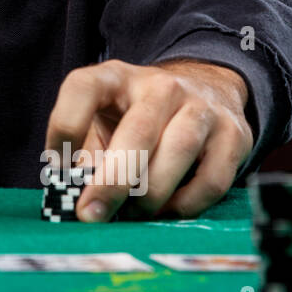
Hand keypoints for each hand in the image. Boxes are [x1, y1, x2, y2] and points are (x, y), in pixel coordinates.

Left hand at [44, 58, 252, 220]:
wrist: (203, 90)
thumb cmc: (136, 117)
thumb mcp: (103, 123)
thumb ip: (86, 155)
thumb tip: (75, 196)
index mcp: (115, 77)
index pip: (83, 87)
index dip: (66, 125)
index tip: (57, 166)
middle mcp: (159, 86)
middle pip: (138, 130)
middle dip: (112, 181)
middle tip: (92, 214)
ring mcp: (201, 106)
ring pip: (178, 151)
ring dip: (150, 194)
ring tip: (131, 214)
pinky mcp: (234, 134)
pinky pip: (211, 179)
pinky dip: (185, 205)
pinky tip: (164, 211)